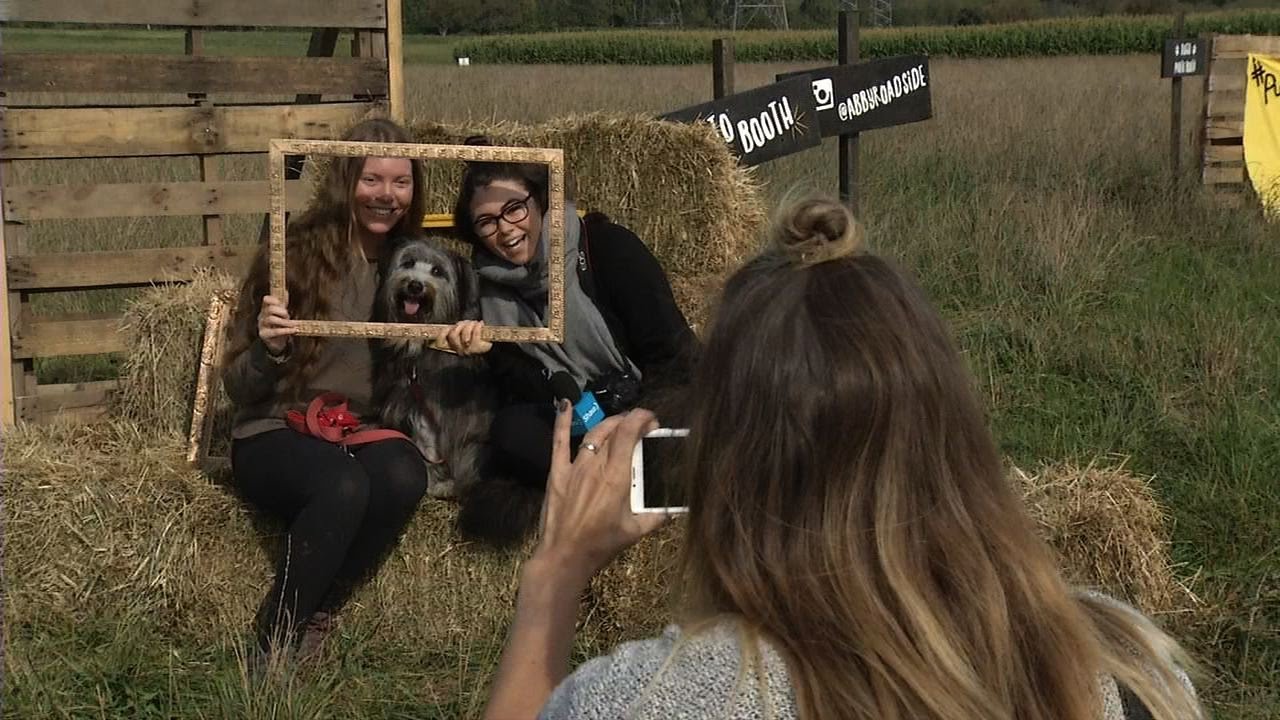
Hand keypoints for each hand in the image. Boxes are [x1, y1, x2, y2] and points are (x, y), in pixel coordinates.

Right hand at [257, 294, 296, 355]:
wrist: (276, 343)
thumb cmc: (279, 326)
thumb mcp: (281, 314)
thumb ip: (282, 304)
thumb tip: (285, 291)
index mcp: (266, 309)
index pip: (266, 300)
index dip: (274, 299)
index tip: (282, 303)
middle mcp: (262, 316)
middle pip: (270, 309)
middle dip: (281, 311)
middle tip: (288, 316)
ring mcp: (262, 326)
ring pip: (271, 319)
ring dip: (284, 321)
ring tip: (293, 325)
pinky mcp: (264, 335)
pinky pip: (275, 331)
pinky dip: (286, 330)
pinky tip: (294, 330)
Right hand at [438, 319, 492, 355]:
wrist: (488, 345)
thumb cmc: (474, 338)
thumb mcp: (462, 333)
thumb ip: (455, 329)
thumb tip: (451, 325)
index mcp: (453, 346)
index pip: (442, 341)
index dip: (441, 335)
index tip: (446, 328)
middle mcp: (459, 350)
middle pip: (453, 334)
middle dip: (460, 325)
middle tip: (467, 323)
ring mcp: (468, 350)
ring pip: (464, 332)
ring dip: (469, 325)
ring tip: (474, 324)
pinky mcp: (478, 348)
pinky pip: (475, 333)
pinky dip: (478, 326)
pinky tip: (480, 324)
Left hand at [535, 404, 666, 582]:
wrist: (564, 557)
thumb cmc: (601, 545)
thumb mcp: (635, 532)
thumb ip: (658, 516)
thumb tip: (676, 508)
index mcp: (617, 477)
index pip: (629, 433)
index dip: (641, 419)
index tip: (652, 421)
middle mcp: (596, 466)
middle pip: (614, 430)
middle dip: (630, 422)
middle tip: (641, 428)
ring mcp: (575, 467)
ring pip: (594, 434)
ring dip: (609, 424)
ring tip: (620, 424)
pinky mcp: (558, 473)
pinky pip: (559, 442)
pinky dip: (562, 421)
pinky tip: (564, 404)